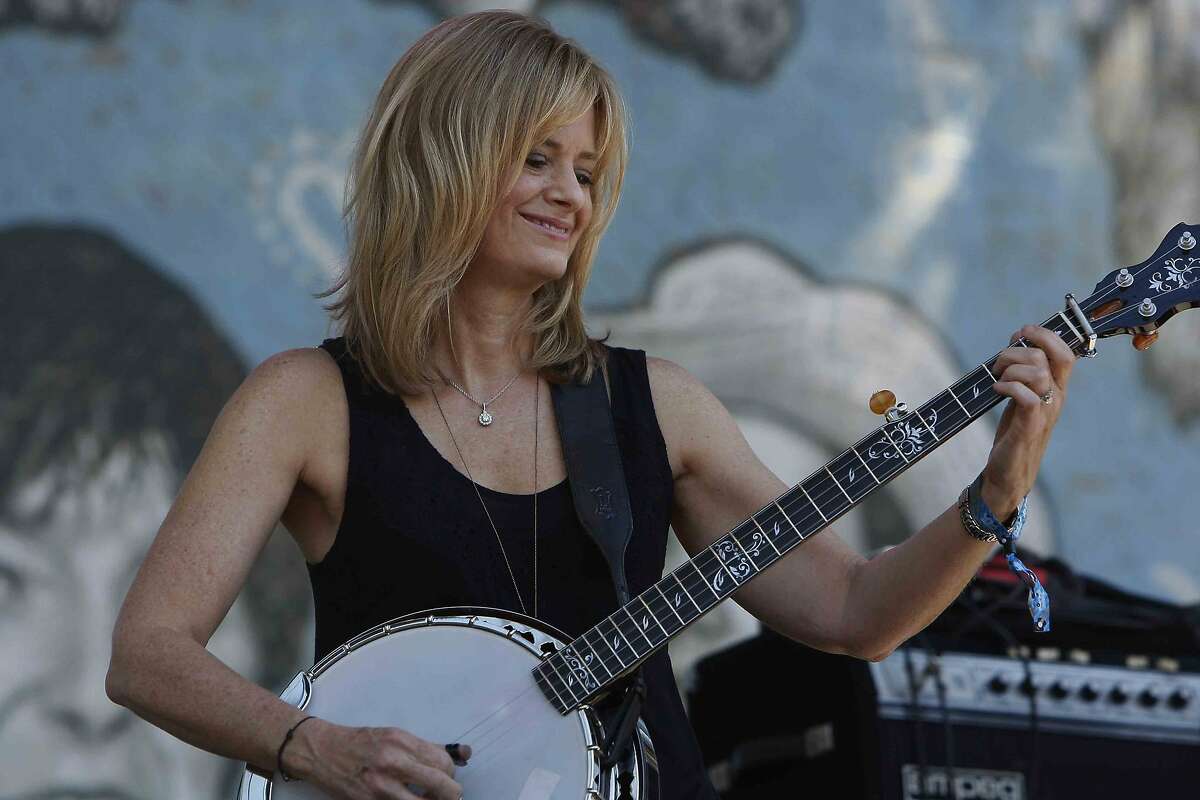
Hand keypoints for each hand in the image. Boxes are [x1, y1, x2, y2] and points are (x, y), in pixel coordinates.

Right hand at [286, 717, 468, 798]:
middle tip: (447, 795)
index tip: (447, 778)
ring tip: (426, 799)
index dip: (451, 774)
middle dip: (451, 794)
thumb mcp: (394, 737)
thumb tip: (464, 754)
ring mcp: (381, 786)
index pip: (444, 762)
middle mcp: (394, 762)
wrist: (322, 751)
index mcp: (402, 742)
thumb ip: (427, 748)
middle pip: (442, 785)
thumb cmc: (360, 743)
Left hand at [980, 324, 1075, 518]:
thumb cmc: (1014, 431)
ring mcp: (1045, 412)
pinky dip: (1008, 387)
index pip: (1065, 352)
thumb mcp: (1023, 397)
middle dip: (1020, 349)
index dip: (1045, 334)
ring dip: (1011, 368)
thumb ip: (1025, 372)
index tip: (1020, 334)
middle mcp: (1056, 398)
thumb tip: (1017, 342)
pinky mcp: (1030, 426)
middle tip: (999, 362)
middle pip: (1053, 356)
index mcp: (1056, 388)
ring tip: (996, 378)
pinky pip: (1027, 397)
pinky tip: (996, 390)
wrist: (1009, 471)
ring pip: (1038, 373)